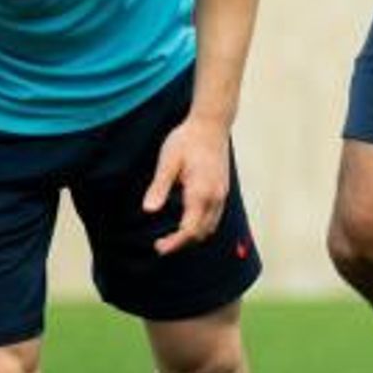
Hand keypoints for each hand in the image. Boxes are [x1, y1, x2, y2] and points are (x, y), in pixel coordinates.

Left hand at [144, 116, 233, 252]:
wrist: (212, 124)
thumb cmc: (187, 140)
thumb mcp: (167, 161)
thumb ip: (159, 187)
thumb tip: (148, 210)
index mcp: (201, 192)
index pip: (190, 229)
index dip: (175, 243)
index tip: (158, 248)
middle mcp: (215, 197)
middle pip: (202, 233)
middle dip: (182, 243)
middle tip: (160, 245)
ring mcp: (222, 194)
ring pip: (211, 227)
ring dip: (193, 236)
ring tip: (173, 237)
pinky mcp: (223, 190)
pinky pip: (214, 217)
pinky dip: (201, 225)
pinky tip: (186, 221)